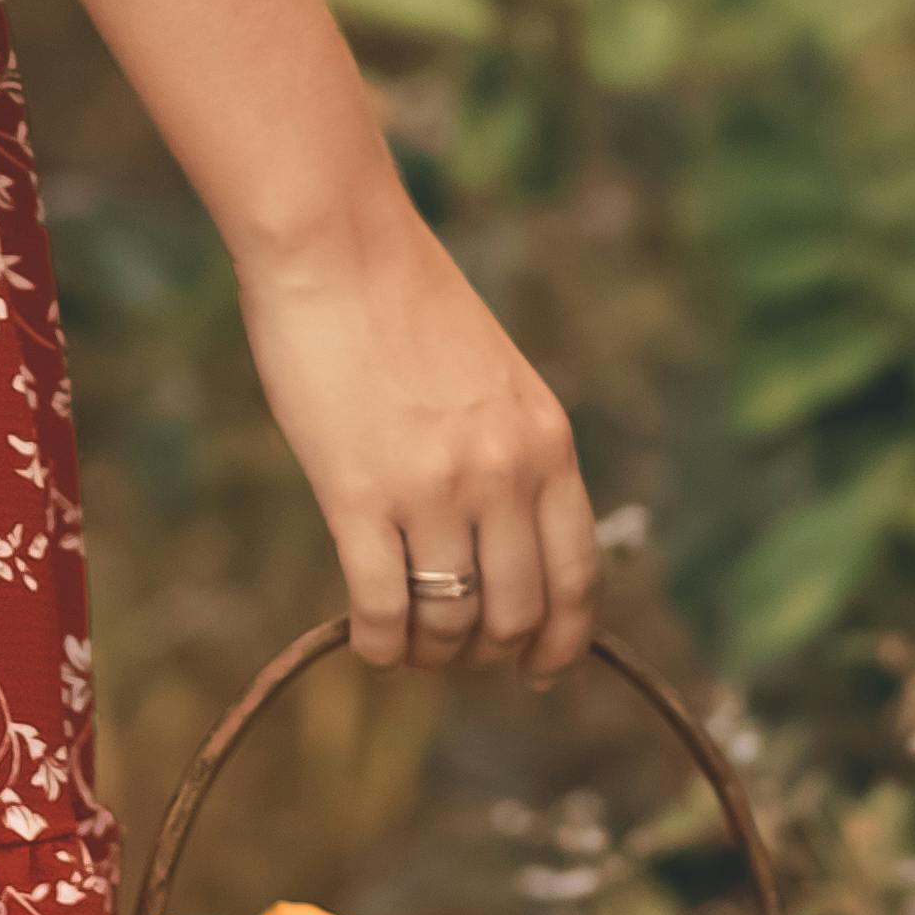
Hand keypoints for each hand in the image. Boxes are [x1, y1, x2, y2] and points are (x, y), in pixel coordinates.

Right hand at [236, 189, 595, 678]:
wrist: (336, 245)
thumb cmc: (403, 301)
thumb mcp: (496, 378)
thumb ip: (512, 453)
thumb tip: (502, 540)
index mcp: (548, 443)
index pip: (578, 575)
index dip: (562, 640)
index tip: (540, 670)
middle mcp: (504, 474)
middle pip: (517, 614)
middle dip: (487, 654)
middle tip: (454, 654)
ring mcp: (434, 489)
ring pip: (452, 622)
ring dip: (431, 653)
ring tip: (409, 647)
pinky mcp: (359, 496)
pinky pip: (384, 608)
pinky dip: (380, 644)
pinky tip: (367, 641)